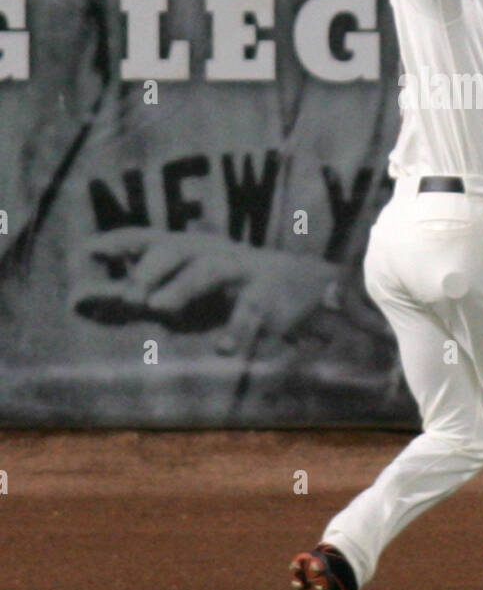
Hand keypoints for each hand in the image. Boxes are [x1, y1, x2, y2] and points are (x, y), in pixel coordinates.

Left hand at [71, 228, 335, 354]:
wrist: (301, 289)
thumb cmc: (223, 293)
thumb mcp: (173, 295)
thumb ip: (126, 300)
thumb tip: (73, 302)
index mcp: (184, 250)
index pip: (146, 239)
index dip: (118, 243)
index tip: (88, 252)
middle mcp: (209, 253)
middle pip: (177, 247)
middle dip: (151, 267)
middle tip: (129, 296)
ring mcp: (240, 272)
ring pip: (211, 270)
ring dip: (184, 286)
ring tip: (158, 308)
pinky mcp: (268, 297)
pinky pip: (252, 310)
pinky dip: (238, 329)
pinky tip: (223, 350)